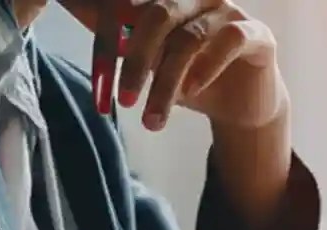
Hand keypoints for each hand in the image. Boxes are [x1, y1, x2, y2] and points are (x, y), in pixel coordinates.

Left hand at [62, 0, 287, 129]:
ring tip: (153, 120)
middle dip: (137, 61)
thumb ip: (116, 35)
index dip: (108, 37)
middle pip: (157, 13)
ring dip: (167, 83)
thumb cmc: (190, 77)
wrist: (242, 104)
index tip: (98, 81)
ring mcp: (229, 9)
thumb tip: (70, 3)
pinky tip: (191, 94)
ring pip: (189, 38)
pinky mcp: (257, 32)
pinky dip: (206, 69)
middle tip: (124, 101)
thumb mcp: (149, 60)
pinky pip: (229, 41)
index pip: (130, 6)